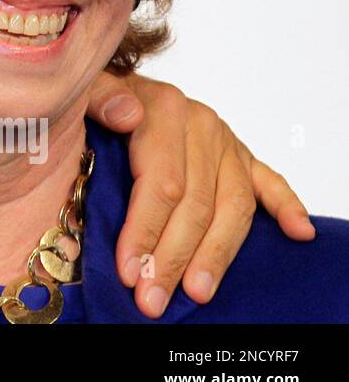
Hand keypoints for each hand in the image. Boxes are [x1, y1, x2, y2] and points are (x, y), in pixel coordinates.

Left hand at [86, 69, 314, 318]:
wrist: (111, 84)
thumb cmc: (95, 97)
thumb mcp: (83, 88)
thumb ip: (98, 97)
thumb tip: (126, 116)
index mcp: (164, 109)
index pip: (161, 182)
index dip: (146, 230)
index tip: (129, 270)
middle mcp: (201, 125)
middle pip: (196, 203)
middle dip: (172, 257)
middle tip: (152, 298)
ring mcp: (225, 142)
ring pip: (233, 205)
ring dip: (217, 254)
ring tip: (197, 292)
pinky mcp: (241, 154)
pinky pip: (269, 182)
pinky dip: (286, 206)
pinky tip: (298, 233)